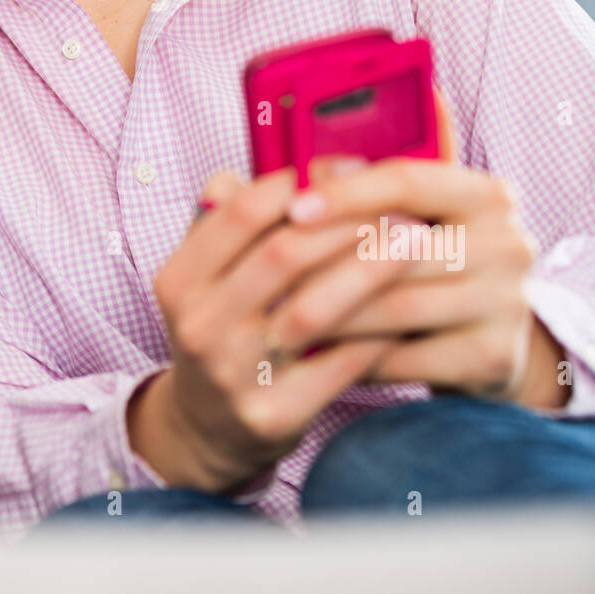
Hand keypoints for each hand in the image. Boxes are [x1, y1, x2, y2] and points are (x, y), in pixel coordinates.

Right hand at [136, 166, 404, 492]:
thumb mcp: (207, 275)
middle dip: (348, 222)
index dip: (300, 183)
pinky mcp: (272, 416)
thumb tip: (296, 164)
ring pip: (313, 309)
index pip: (240, 212)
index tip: (351, 168)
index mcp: (179, 279)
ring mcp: (233, 374)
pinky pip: (338, 365)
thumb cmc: (223, 329)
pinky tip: (409, 307)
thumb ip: (235, 219)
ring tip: (415, 244)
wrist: (205, 428)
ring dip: (371, 270)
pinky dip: (378, 332)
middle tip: (400, 206)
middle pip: (282, 255)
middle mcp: (199, 325)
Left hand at [271, 87, 565, 407]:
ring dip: (328, 314)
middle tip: (266, 275)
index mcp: (486, 192)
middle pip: (395, 247)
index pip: (406, 179)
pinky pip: (404, 357)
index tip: (292, 207)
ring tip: (276, 317)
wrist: (478, 346)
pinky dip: (351, 358)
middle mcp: (509, 241)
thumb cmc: (419, 266)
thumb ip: (337, 189)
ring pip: (394, 305)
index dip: (345, 193)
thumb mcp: (398, 220)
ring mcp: (507, 302)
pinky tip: (312, 356)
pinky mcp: (494, 357)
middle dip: (323, 262)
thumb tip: (224, 180)